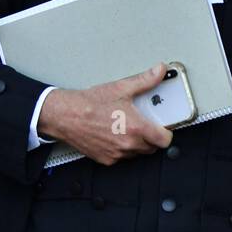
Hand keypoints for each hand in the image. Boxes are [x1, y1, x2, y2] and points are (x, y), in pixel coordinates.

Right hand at [37, 63, 174, 165]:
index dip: (167, 133)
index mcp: (136, 128)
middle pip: (152, 147)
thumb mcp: (121, 88)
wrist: (64, 115)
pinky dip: (122, 149)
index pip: (165, 140)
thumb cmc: (89, 103)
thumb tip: (159, 71)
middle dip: (152, 137)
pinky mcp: (105, 159)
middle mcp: (128, 144)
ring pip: (137, 153)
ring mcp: (116, 154)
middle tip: (145, 124)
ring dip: (137, 144)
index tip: (164, 127)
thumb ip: (145, 80)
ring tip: (128, 128)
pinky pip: (121, 158)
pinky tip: (115, 135)